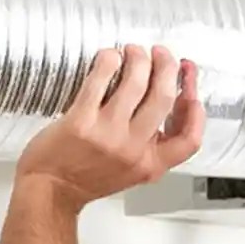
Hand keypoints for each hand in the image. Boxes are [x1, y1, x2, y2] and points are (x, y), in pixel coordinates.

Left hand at [15, 44, 204, 211]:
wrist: (49, 192)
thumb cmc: (82, 180)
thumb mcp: (128, 171)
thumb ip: (147, 146)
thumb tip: (159, 106)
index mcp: (149, 164)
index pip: (190, 138)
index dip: (195, 107)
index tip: (189, 85)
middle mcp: (132, 149)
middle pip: (164, 97)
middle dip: (167, 67)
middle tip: (160, 54)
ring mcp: (108, 135)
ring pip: (136, 83)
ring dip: (138, 58)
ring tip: (132, 51)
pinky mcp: (81, 122)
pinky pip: (100, 80)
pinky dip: (108, 61)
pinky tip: (108, 57)